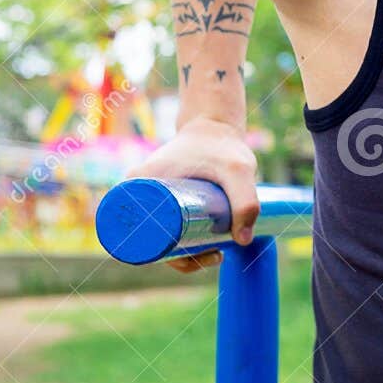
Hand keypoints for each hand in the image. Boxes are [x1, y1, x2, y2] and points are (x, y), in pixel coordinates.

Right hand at [123, 117, 259, 273]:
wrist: (215, 125)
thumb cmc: (222, 146)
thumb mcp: (238, 169)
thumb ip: (246, 201)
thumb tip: (241, 241)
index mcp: (138, 185)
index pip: (139, 235)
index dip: (167, 256)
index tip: (199, 256)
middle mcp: (135, 191)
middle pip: (151, 240)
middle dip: (181, 258)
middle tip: (215, 255)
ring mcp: (146, 194)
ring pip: (159, 236)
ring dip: (183, 252)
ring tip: (217, 253)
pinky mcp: (160, 197)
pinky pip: (163, 226)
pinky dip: (180, 241)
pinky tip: (204, 249)